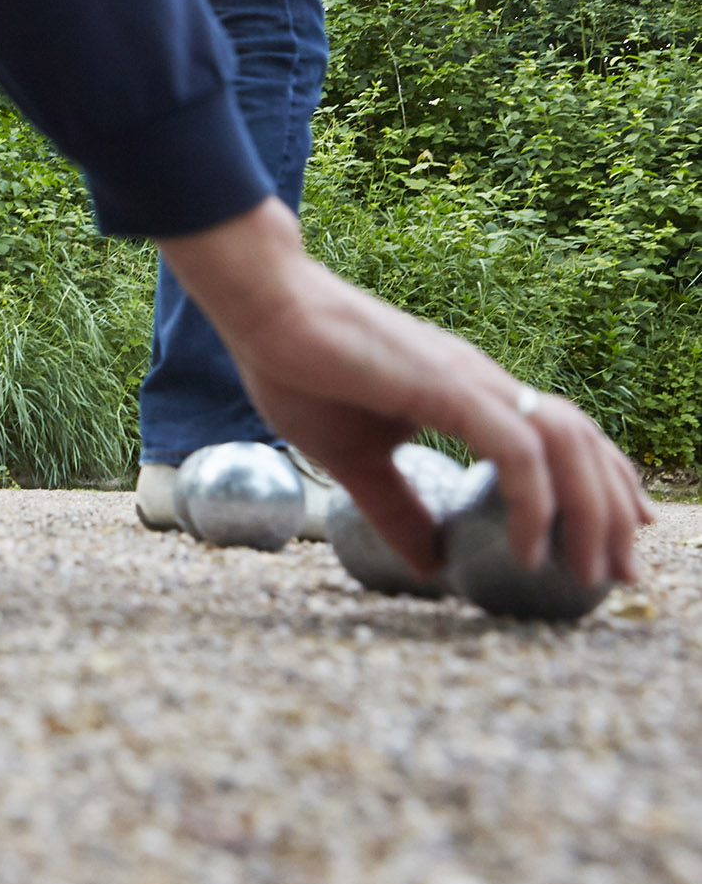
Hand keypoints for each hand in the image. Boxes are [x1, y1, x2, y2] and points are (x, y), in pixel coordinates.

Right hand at [160, 199, 651, 586]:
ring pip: (568, 444)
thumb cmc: (297, 369)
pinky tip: (531, 548)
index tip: (608, 542)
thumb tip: (429, 565)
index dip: (597, 486)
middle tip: (620, 573)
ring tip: (592, 570)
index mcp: (468, 394)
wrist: (264, 309)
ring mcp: (470, 380)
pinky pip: (517, 449)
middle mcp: (484, 382)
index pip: (560, 437)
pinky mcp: (448, 386)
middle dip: (615, 511)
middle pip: (583, 443)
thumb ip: (394, 508)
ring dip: (594, 511)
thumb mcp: (352, 461)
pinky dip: (536, 500)